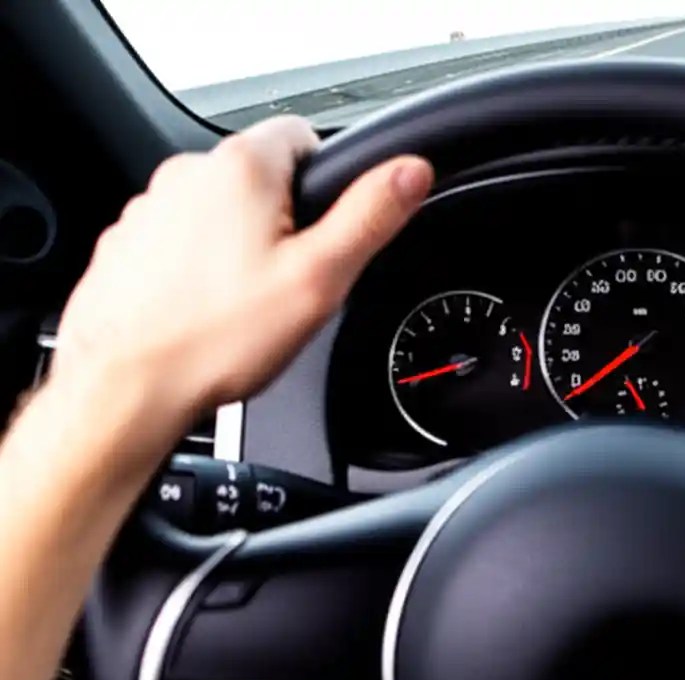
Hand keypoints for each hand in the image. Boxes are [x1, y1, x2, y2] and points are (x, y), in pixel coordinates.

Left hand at [51, 116, 432, 424]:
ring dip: (238, 248)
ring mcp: (148, 211)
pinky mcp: (126, 248)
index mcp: (241, 169)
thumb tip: (411, 170)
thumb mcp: (321, 278)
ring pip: (219, 215)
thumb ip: (370, 215)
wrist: (124, 390)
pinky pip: (179, 245)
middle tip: (292, 282)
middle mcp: (187, 176)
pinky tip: (207, 315)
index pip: (305, 135)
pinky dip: (197, 272)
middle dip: (284, 223)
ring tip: (245, 307)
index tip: (328, 232)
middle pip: (261, 180)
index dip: (328, 184)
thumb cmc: (217, 338)